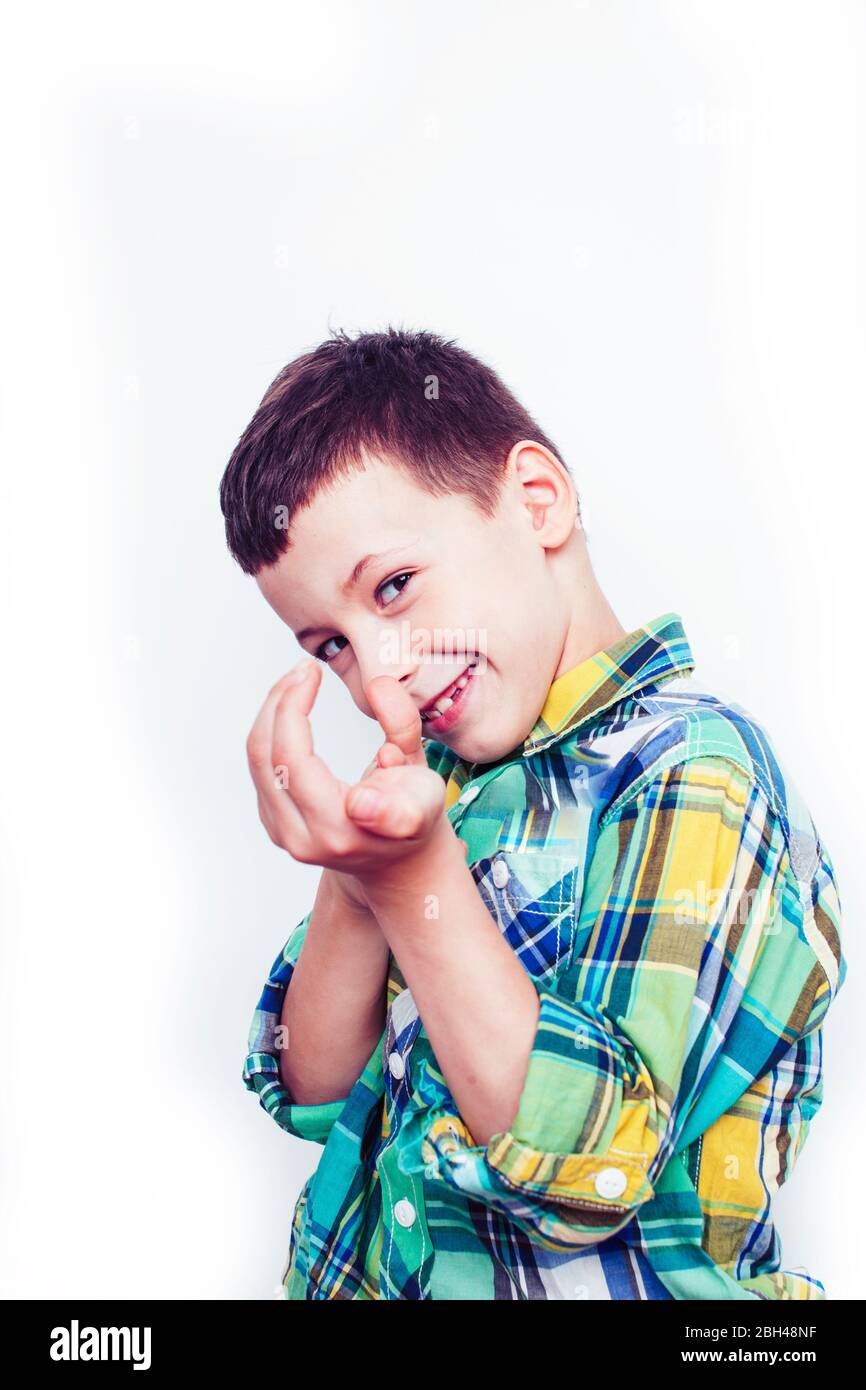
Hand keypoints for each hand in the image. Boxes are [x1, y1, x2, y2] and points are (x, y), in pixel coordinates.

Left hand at [245, 658, 450, 891]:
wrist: (398, 860)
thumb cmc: (414, 814)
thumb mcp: (426, 773)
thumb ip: (404, 729)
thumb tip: (380, 688)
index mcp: (339, 829)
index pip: (292, 758)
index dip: (292, 707)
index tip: (311, 671)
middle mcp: (303, 839)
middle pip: (266, 756)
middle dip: (280, 702)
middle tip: (305, 668)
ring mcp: (284, 835)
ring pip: (256, 761)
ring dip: (272, 713)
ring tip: (299, 680)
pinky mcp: (276, 826)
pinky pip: (261, 769)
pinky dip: (272, 732)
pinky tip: (294, 710)